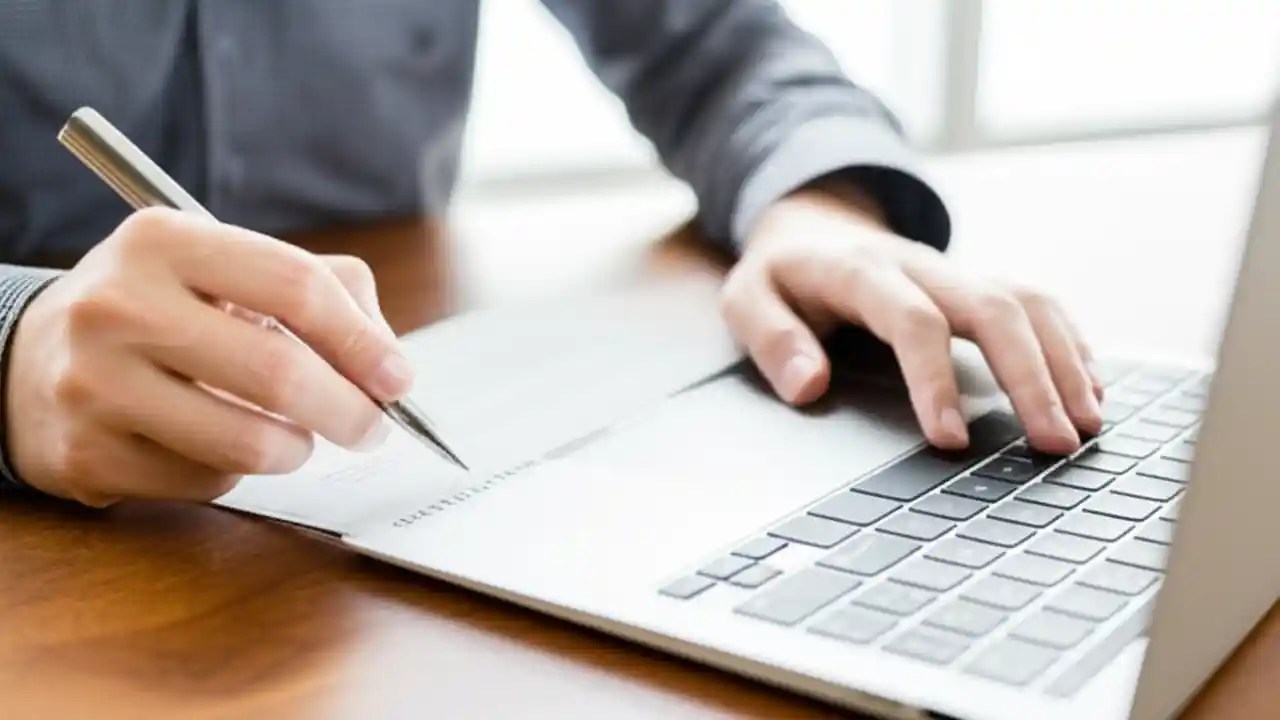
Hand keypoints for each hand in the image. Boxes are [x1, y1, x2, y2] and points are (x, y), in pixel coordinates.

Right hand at [7, 208, 412, 505]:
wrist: (32, 363)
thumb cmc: (161, 312)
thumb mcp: (223, 269)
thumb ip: (321, 292)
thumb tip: (388, 365)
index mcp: (163, 241)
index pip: (295, 286)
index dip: (362, 341)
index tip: (398, 379)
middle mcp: (120, 306)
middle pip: (279, 372)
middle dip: (349, 410)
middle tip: (372, 428)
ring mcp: (95, 384)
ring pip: (248, 442)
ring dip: (296, 449)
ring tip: (296, 437)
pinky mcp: (88, 454)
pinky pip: (207, 480)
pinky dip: (237, 471)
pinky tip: (218, 444)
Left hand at [720, 182, 1101, 453]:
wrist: (812, 222)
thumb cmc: (781, 273)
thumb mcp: (746, 298)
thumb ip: (771, 338)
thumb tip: (807, 385)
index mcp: (862, 272)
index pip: (914, 322)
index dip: (934, 381)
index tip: (951, 442)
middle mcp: (921, 266)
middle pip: (993, 308)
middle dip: (1031, 377)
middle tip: (1055, 443)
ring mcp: (956, 271)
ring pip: (1027, 302)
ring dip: (1064, 361)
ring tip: (1088, 425)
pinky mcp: (976, 283)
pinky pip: (1038, 303)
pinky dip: (1070, 343)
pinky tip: (1089, 389)